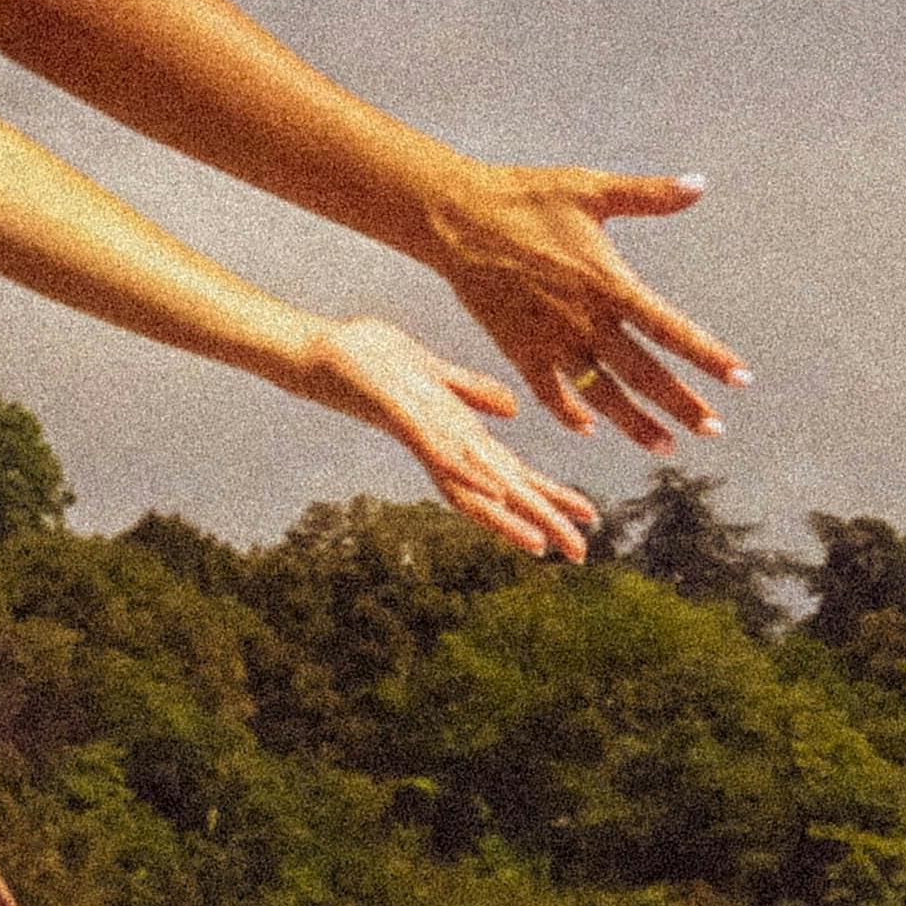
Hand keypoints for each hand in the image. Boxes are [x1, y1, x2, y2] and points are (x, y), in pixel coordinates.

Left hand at [278, 314, 597, 558]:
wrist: (315, 349)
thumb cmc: (369, 359)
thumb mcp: (434, 372)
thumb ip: (474, 392)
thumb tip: (513, 411)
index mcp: (458, 436)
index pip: (513, 475)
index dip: (551, 497)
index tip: (590, 518)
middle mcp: (445, 446)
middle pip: (503, 494)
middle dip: (544, 523)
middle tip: (581, 556)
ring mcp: (424, 438)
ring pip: (474, 488)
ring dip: (509, 518)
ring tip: (541, 545)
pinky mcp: (402, 420)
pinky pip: (438, 454)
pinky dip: (464, 476)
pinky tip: (491, 492)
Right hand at [411, 162, 740, 451]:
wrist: (452, 214)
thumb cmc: (525, 196)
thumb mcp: (590, 188)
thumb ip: (649, 194)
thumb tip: (700, 184)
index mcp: (608, 283)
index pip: (671, 328)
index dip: (708, 356)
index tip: (742, 379)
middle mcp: (584, 319)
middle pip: (644, 373)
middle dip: (682, 405)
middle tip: (714, 430)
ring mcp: (550, 338)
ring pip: (602, 393)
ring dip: (635, 424)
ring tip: (666, 447)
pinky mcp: (517, 347)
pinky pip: (548, 390)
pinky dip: (568, 412)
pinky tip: (590, 429)